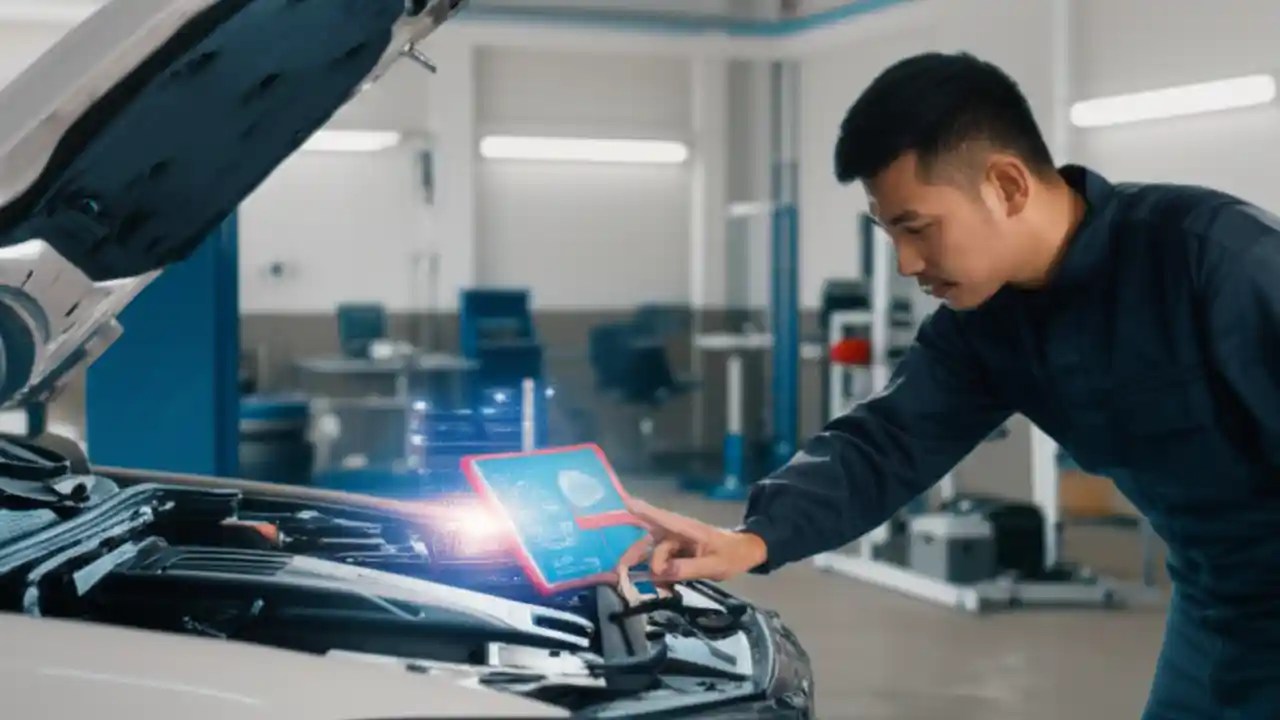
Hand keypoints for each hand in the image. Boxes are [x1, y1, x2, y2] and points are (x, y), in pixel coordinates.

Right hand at [625, 497, 767, 583]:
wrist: (744, 552)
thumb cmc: (732, 555)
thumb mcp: (716, 566)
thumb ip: (690, 568)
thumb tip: (662, 572)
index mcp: (688, 529)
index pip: (663, 518)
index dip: (645, 511)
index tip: (627, 503)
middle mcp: (677, 532)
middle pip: (650, 540)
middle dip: (635, 554)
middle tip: (620, 572)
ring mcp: (675, 542)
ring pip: (652, 552)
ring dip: (642, 565)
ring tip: (630, 580)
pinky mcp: (676, 552)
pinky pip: (661, 561)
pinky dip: (657, 573)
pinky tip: (660, 587)